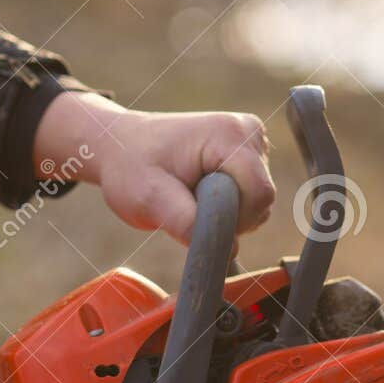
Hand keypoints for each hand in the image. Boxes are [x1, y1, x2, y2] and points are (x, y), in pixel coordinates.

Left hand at [33, 90, 274, 244]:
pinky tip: (200, 193)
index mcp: (230, 134)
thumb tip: (225, 249)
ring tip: (190, 198)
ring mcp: (252, 141)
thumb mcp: (148, 198)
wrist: (121, 147)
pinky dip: (228, 206)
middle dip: (228, 218)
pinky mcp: (249, 154)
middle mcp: (248, 132)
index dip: (233, 221)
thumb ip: (184, 222)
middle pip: (262, 200)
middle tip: (186, 207)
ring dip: (227, 213)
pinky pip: (251, 197)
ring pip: (258, 202)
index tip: (194, 219)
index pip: (258, 195)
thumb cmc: (131, 167)